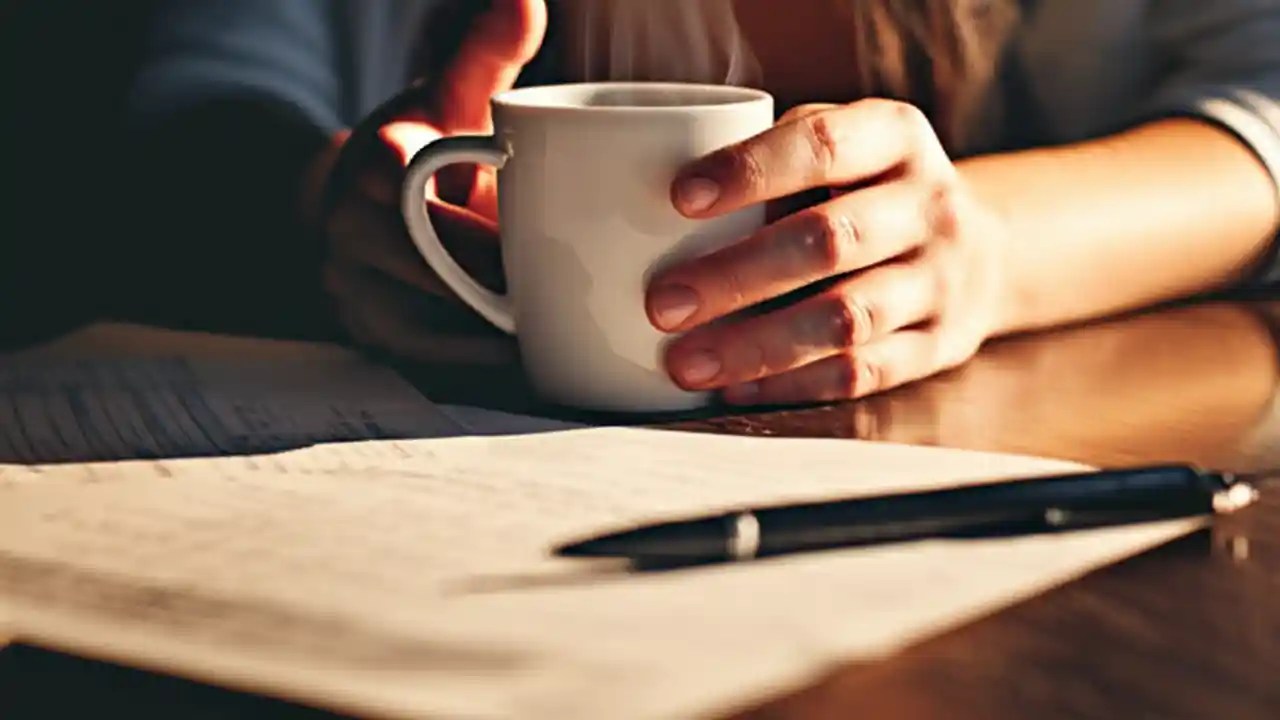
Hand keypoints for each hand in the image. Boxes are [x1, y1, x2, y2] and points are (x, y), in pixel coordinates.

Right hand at [313, 0, 545, 364]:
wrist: (361, 214)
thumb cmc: (430, 152)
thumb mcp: (452, 98)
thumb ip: (488, 56)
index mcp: (373, 165)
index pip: (403, 175)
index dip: (460, 201)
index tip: (518, 222)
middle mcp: (348, 231)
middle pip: (428, 261)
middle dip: (496, 275)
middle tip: (569, 280)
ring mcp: (352, 293)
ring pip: (427, 323)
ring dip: (491, 331)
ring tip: (559, 328)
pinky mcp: (370, 342)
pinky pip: (425, 366)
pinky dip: (477, 368)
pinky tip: (531, 366)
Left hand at [646, 100, 1009, 404]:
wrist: (982, 252)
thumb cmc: (869, 191)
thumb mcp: (843, 148)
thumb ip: (772, 158)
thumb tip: (647, 196)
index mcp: (896, 137)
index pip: (823, 145)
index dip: (750, 171)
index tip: (679, 198)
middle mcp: (928, 205)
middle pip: (829, 240)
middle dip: (737, 275)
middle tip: (661, 302)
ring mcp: (940, 280)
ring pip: (845, 318)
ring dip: (757, 344)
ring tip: (685, 361)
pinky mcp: (938, 346)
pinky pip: (861, 372)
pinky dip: (792, 384)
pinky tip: (735, 386)